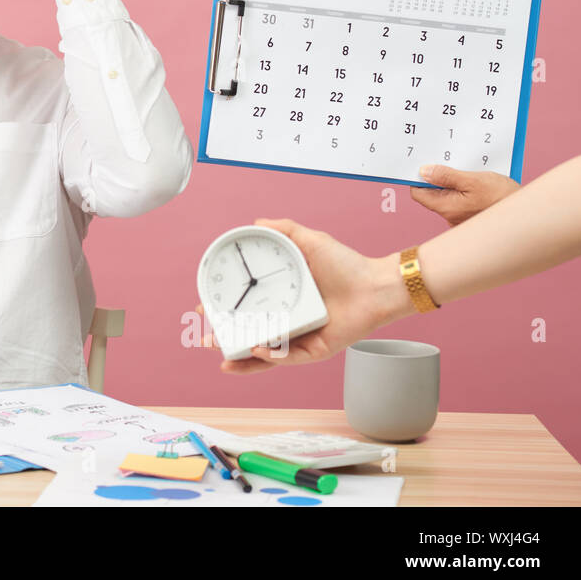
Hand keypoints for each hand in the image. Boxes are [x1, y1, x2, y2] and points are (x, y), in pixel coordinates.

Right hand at [200, 218, 407, 374]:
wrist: (376, 286)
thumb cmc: (347, 265)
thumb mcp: (310, 241)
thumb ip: (284, 230)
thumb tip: (255, 222)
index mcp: (283, 299)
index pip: (247, 308)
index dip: (225, 311)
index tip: (205, 308)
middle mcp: (289, 320)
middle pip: (249, 334)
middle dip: (226, 340)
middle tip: (206, 337)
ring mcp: (300, 337)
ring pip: (265, 353)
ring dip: (242, 357)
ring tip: (224, 357)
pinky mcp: (315, 350)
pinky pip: (289, 357)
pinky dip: (271, 356)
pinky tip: (257, 349)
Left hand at [411, 163, 519, 224]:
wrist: (526, 213)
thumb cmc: (501, 198)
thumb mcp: (473, 180)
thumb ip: (446, 176)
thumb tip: (423, 172)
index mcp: (446, 207)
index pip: (419, 193)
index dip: (418, 178)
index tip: (425, 164)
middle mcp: (450, 215)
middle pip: (433, 193)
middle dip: (437, 177)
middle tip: (447, 162)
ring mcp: (461, 216)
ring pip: (448, 195)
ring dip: (452, 181)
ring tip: (464, 169)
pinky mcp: (471, 214)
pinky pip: (460, 198)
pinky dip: (463, 187)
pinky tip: (473, 178)